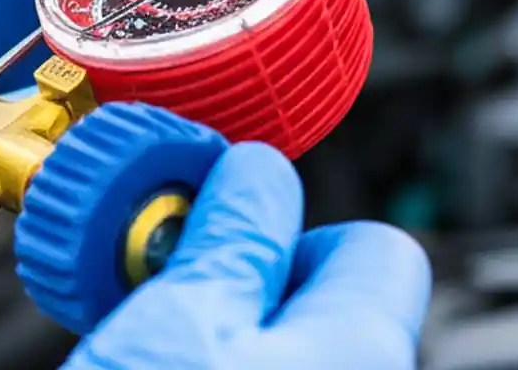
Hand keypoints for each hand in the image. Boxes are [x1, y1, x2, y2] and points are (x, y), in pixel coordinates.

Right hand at [62, 143, 430, 369]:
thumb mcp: (180, 318)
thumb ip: (231, 232)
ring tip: (141, 336)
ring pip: (273, 342)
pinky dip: (201, 360)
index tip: (220, 225)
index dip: (290, 223)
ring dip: (210, 323)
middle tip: (162, 287)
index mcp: (360, 345)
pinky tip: (148, 365)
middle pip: (314, 294)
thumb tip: (255, 167)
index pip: (375, 245)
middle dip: (236, 275)